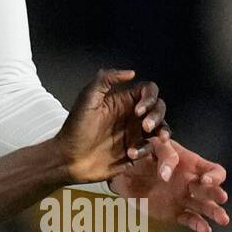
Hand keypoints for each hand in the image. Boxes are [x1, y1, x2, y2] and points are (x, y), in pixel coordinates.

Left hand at [55, 69, 176, 183]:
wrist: (68, 158)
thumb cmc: (75, 128)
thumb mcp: (87, 99)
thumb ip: (105, 80)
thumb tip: (131, 73)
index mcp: (122, 101)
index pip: (147, 91)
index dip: (149, 98)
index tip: (138, 110)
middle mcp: (131, 116)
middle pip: (158, 108)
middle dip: (157, 115)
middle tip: (144, 126)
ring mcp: (134, 135)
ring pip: (160, 127)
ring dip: (162, 130)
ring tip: (157, 138)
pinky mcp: (134, 152)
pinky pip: (150, 148)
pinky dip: (145, 150)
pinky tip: (130, 153)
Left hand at [110, 138, 228, 231]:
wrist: (123, 173)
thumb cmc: (142, 154)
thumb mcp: (154, 146)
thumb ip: (164, 155)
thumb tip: (167, 175)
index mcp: (192, 166)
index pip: (214, 171)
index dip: (214, 176)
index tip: (205, 180)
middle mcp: (192, 183)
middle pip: (213, 191)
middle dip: (217, 194)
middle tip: (221, 197)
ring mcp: (185, 199)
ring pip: (205, 207)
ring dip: (215, 212)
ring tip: (223, 219)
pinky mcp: (175, 213)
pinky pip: (190, 219)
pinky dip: (198, 225)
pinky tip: (206, 229)